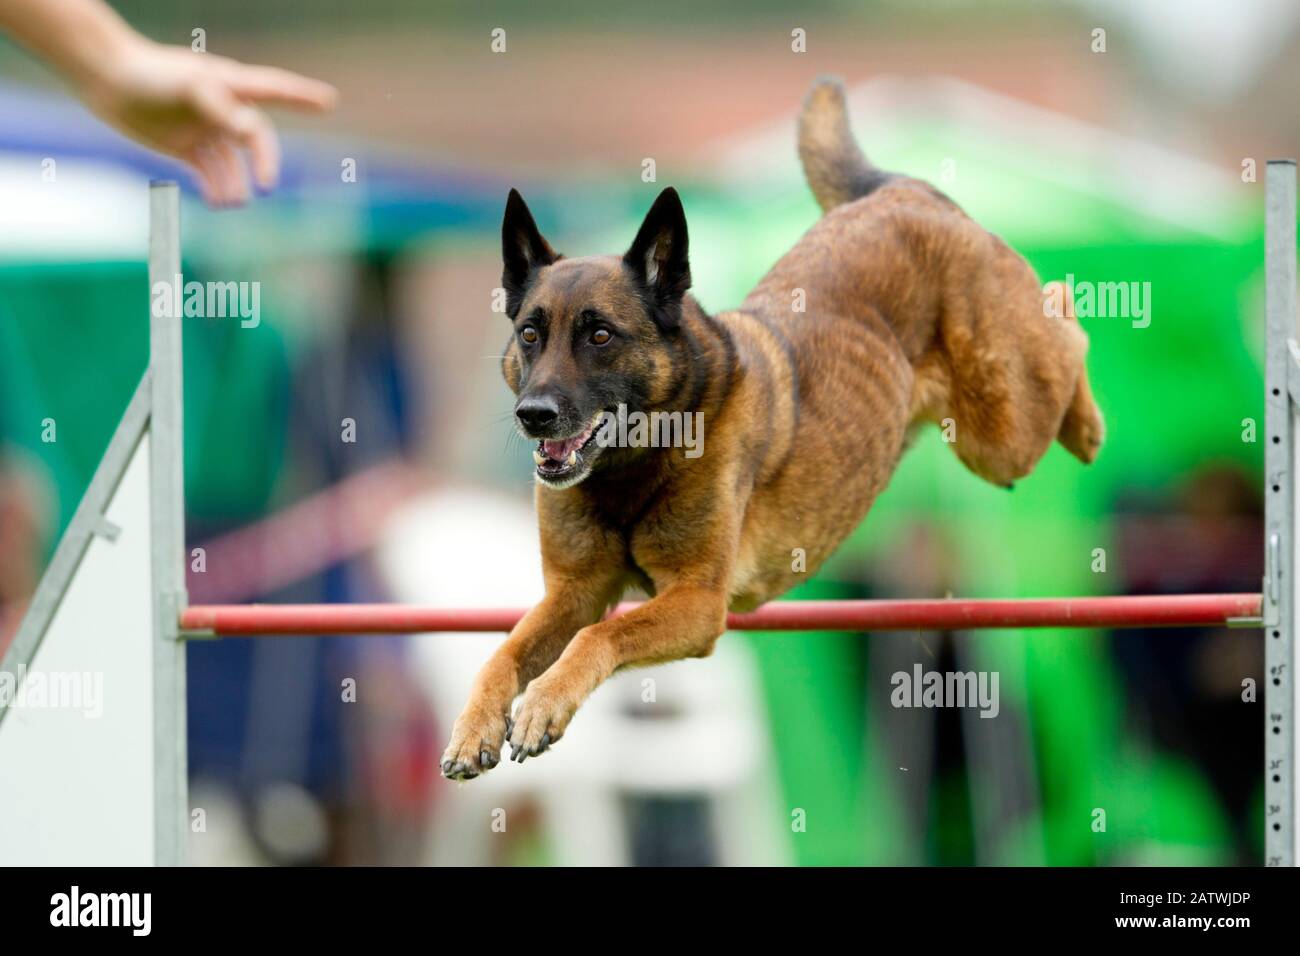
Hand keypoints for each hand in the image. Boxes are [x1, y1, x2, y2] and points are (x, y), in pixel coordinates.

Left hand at [79, 39, 336, 205]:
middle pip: (257, 138)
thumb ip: (222, 108)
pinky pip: (210, 173)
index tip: (330, 101)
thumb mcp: (189, 86)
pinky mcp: (186, 147)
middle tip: (266, 184)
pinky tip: (218, 203)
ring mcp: (206, 129)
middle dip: (265, 162)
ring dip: (236, 183)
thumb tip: (250, 133)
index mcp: (231, 85)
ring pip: (234, 162)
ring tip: (232, 201)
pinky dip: (216, 189)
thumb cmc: (150, 73)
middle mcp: (224, 108)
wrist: (107, 79)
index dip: (304, 96)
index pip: (276, 89)